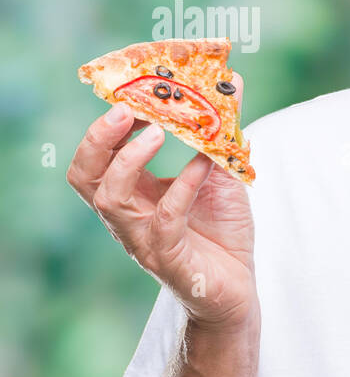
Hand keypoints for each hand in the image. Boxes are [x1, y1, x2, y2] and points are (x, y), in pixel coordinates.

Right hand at [67, 75, 256, 332]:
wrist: (237, 292)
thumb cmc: (222, 233)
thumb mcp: (222, 175)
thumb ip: (220, 135)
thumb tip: (231, 83)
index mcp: (134, 195)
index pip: (97, 158)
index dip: (104, 127)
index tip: (127, 93)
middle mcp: (128, 216)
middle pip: (85, 176)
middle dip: (97, 141)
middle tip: (123, 110)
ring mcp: (143, 238)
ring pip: (111, 198)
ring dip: (128, 161)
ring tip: (155, 132)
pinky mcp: (168, 258)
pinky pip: (165, 219)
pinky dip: (183, 186)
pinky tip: (204, 164)